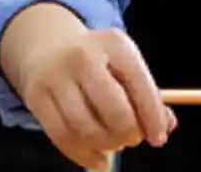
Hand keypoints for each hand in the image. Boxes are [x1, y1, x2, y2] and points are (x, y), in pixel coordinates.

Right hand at [4, 6, 174, 169]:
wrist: (48, 47)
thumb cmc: (97, 63)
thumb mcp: (124, 66)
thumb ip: (147, 96)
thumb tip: (164, 127)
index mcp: (113, 44)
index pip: (140, 86)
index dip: (152, 118)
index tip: (157, 138)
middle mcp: (82, 56)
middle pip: (114, 110)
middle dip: (129, 134)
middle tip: (131, 138)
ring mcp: (55, 76)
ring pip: (85, 128)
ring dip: (105, 145)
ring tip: (112, 142)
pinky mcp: (37, 96)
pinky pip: (62, 137)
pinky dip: (83, 155)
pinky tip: (96, 156)